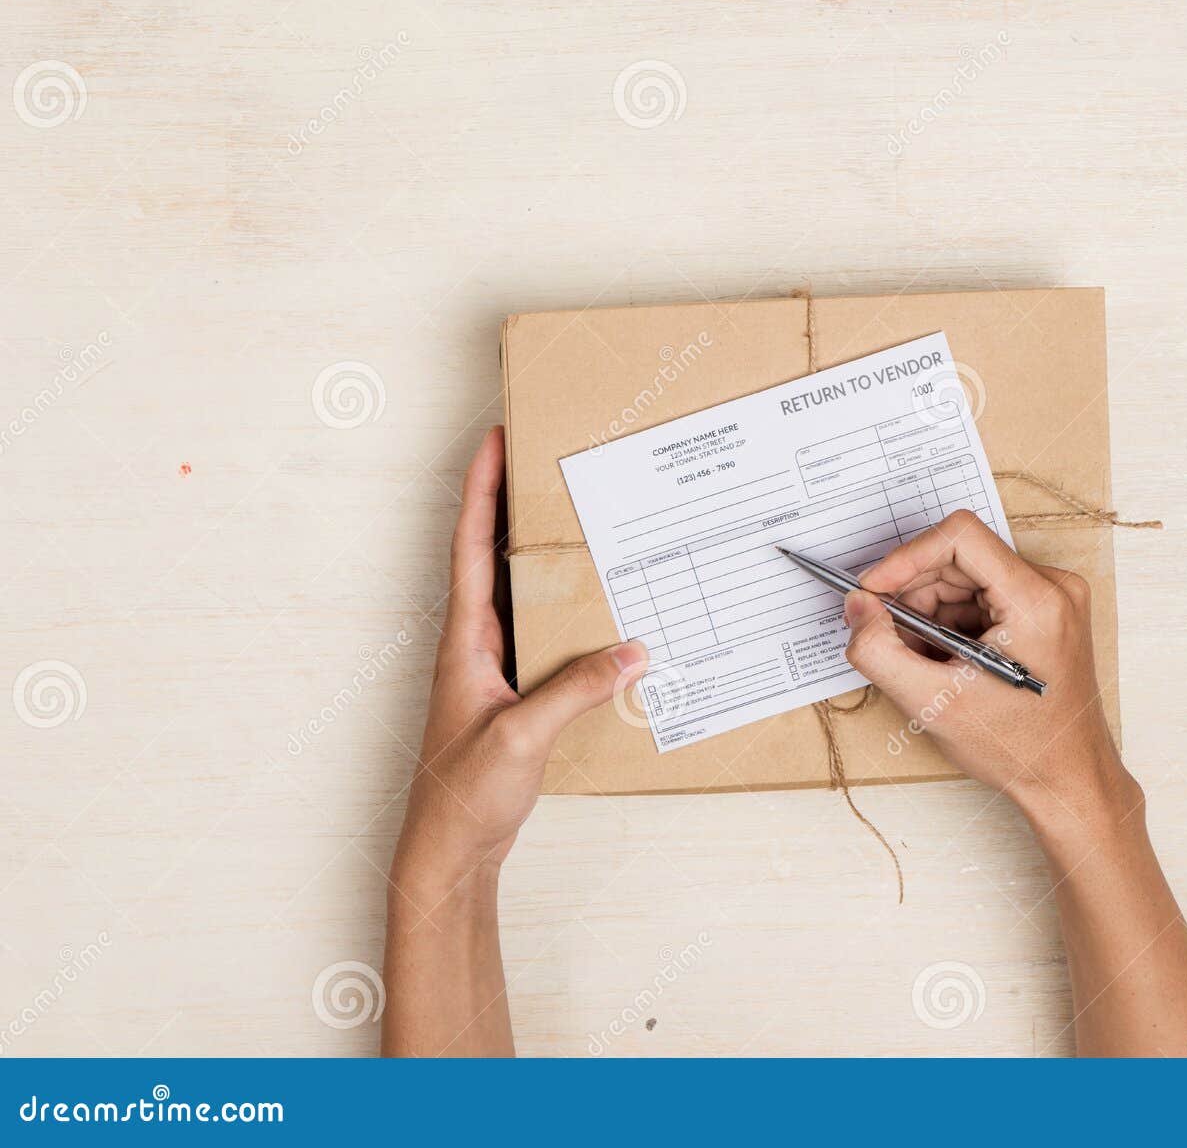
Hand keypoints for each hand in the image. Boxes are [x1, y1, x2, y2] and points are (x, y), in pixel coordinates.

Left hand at [393, 428, 647, 883]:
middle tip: (546, 463)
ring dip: (540, 556)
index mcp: (464, 640)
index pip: (470, 546)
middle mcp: (475, 645)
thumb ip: (575, 688)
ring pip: (518, 595)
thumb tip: (631, 650)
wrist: (449, 852)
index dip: (481, 490)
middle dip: (513, 505)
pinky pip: (541, 635)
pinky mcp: (513, 695)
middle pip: (492, 556)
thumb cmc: (463, 796)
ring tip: (576, 520)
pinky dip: (566, 613)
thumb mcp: (522, 735)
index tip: (495, 440)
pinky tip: (597, 613)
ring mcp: (493, 669)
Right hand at [845, 510, 1140, 844]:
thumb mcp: (931, 704)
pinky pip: (982, 596)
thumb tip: (857, 606)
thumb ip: (878, 651)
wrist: (1067, 781)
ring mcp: (1053, 598)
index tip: (874, 590)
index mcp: (1035, 601)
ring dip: (930, 612)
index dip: (906, 557)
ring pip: (966, 578)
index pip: (960, 537)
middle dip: (913, 595)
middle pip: (959, 558)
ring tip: (922, 660)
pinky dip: (951, 623)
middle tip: (889, 637)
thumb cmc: (1017, 747)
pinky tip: (945, 662)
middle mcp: (1052, 588)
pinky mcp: (1045, 612)